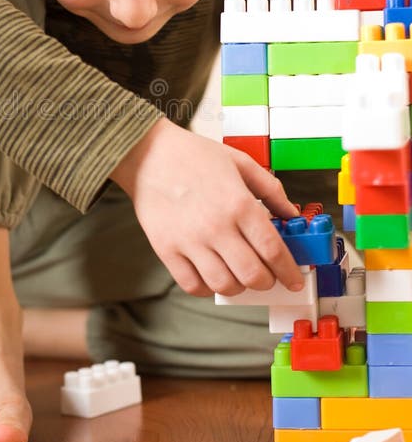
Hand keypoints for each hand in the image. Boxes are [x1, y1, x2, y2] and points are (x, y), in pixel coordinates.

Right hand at [111, 118, 302, 296]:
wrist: (147, 153)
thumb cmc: (193, 154)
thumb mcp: (240, 162)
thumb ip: (271, 189)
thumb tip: (291, 214)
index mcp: (238, 203)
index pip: (273, 250)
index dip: (288, 270)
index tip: (294, 279)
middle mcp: (216, 226)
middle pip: (252, 275)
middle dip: (267, 281)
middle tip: (268, 276)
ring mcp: (189, 241)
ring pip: (224, 285)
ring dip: (239, 287)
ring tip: (239, 275)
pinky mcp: (166, 249)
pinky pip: (192, 285)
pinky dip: (207, 288)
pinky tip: (212, 275)